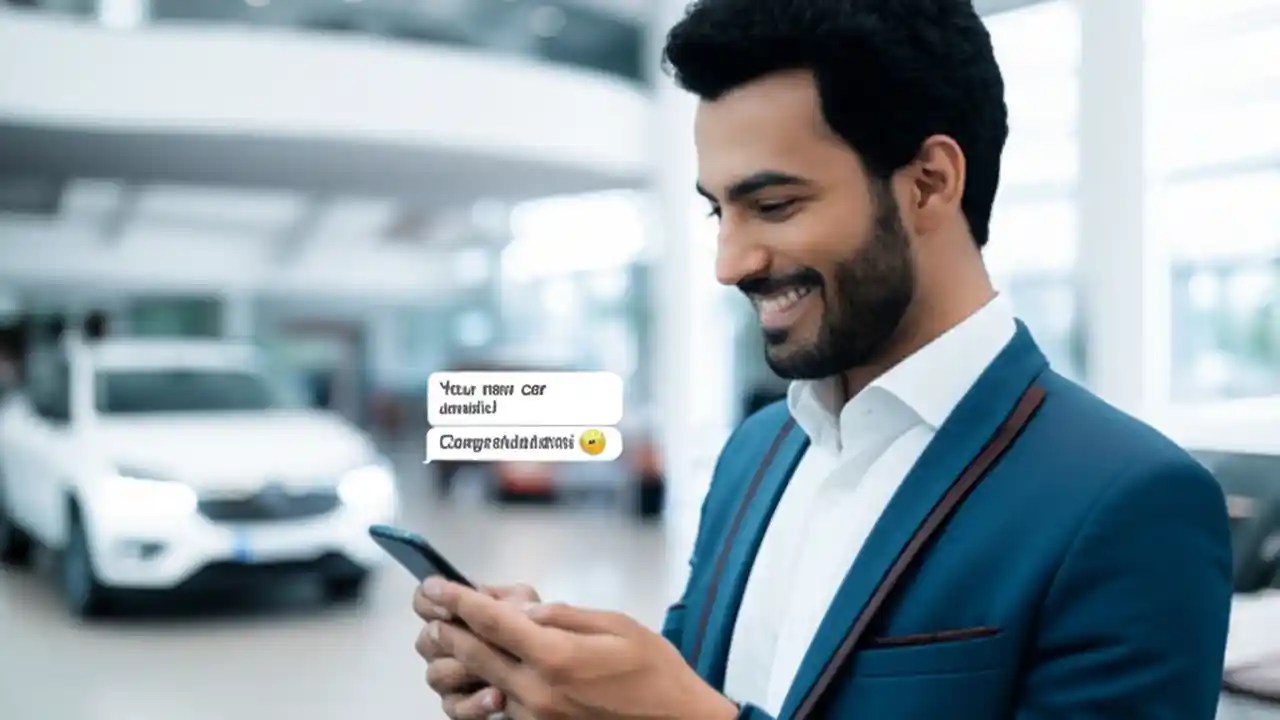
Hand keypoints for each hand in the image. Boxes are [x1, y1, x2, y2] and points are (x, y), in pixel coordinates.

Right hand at [415, 582, 540, 718]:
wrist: (554, 668)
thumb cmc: (538, 628)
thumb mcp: (527, 605)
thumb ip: (505, 597)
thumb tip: (478, 597)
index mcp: (458, 614)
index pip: (424, 602)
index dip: (428, 603)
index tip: (448, 609)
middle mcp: (448, 644)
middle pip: (424, 640)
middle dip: (443, 638)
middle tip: (466, 638)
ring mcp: (451, 677)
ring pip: (436, 674)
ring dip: (461, 670)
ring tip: (491, 669)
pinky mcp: (461, 706)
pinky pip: (454, 707)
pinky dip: (474, 703)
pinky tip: (497, 697)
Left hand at [421, 578, 738, 719]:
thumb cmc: (656, 672)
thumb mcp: (617, 626)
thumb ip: (565, 617)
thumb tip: (526, 613)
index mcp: (557, 657)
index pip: (491, 623)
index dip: (458, 600)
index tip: (435, 584)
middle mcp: (539, 692)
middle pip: (475, 654)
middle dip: (449, 627)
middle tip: (431, 608)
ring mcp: (536, 719)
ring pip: (483, 682)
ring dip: (466, 657)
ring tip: (455, 635)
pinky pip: (503, 705)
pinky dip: (490, 684)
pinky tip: (492, 668)